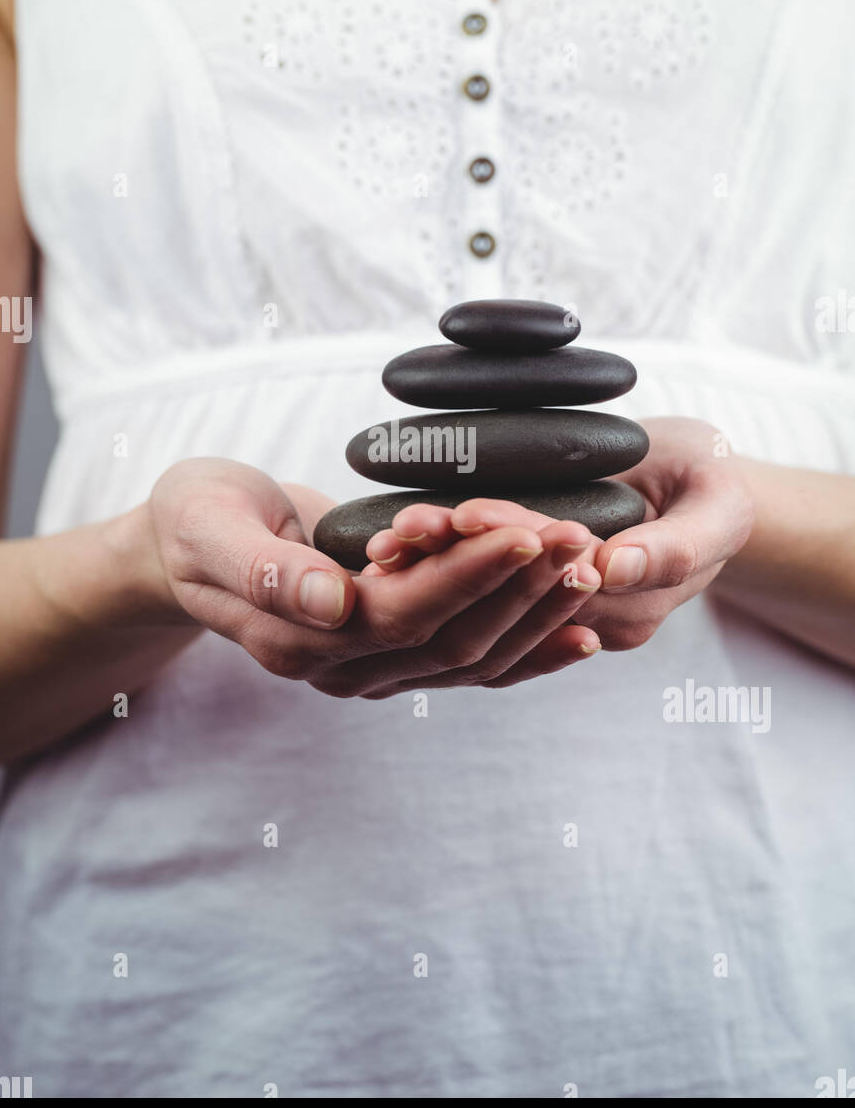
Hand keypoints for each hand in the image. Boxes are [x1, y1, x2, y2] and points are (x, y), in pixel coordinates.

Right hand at [146, 458, 603, 697]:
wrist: (187, 545)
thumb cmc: (193, 521)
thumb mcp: (207, 527)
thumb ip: (263, 568)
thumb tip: (332, 601)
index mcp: (298, 638)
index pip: (404, 614)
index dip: (469, 577)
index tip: (526, 531)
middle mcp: (342, 668)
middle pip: (452, 640)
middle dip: (520, 588)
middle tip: (578, 535)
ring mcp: (370, 669)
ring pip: (472, 657)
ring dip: (534, 613)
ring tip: (589, 564)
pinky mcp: (392, 652)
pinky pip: (472, 664)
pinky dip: (529, 651)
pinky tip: (581, 629)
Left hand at [367, 417, 753, 656]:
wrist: (701, 493)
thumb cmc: (714, 486)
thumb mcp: (718, 506)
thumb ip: (674, 546)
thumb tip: (611, 567)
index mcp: (634, 607)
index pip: (559, 577)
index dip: (510, 542)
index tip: (464, 515)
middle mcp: (588, 621)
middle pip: (511, 594)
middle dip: (455, 558)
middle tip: (404, 527)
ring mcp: (557, 613)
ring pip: (486, 597)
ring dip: (435, 564)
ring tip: (389, 536)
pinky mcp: (532, 595)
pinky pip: (480, 591)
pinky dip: (439, 565)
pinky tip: (396, 544)